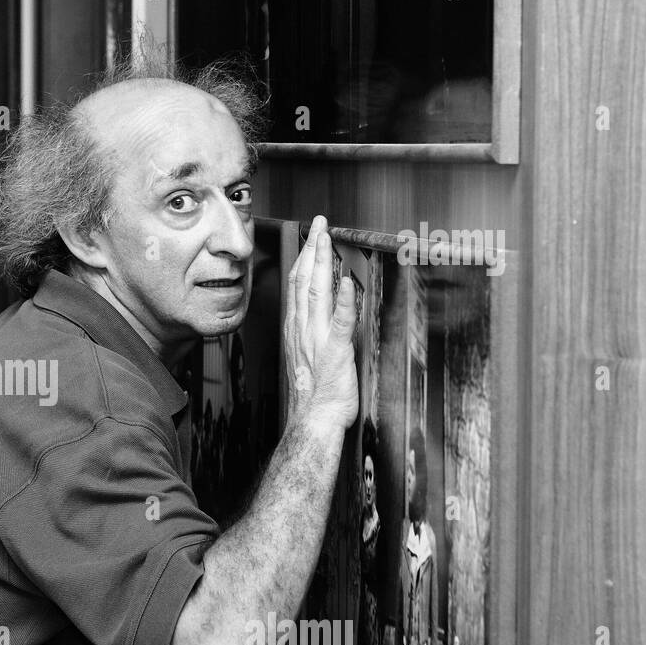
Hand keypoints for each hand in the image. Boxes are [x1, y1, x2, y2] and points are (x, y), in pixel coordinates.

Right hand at [283, 215, 358, 432]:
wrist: (313, 421)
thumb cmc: (314, 396)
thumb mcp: (307, 358)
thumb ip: (311, 334)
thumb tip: (320, 316)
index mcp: (297, 330)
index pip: (298, 286)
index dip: (304, 258)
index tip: (310, 237)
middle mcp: (304, 330)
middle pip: (304, 281)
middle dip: (312, 249)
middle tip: (319, 223)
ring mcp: (318, 340)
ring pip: (317, 293)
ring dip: (322, 264)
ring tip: (327, 239)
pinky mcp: (336, 353)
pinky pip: (341, 323)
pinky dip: (344, 301)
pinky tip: (348, 281)